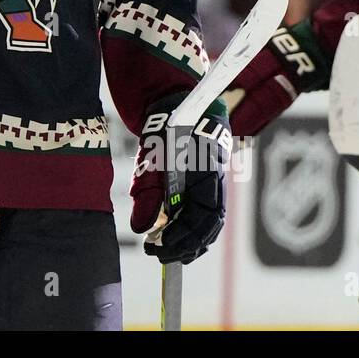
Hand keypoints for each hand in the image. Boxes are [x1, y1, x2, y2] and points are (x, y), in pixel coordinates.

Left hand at [131, 93, 230, 264]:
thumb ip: (146, 190)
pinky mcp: (209, 182)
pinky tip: (178, 240)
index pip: (204, 213)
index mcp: (206, 168)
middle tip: (159, 255)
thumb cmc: (164, 125)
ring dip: (192, 241)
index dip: (184, 235)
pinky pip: (207, 212)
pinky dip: (194, 230)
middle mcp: (217, 177)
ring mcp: (215, 180)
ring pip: (211, 221)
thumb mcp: (150, 154)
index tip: (160, 247)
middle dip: (186, 244)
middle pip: (210, 223)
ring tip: (168, 254)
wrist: (179, 101)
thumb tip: (141, 228)